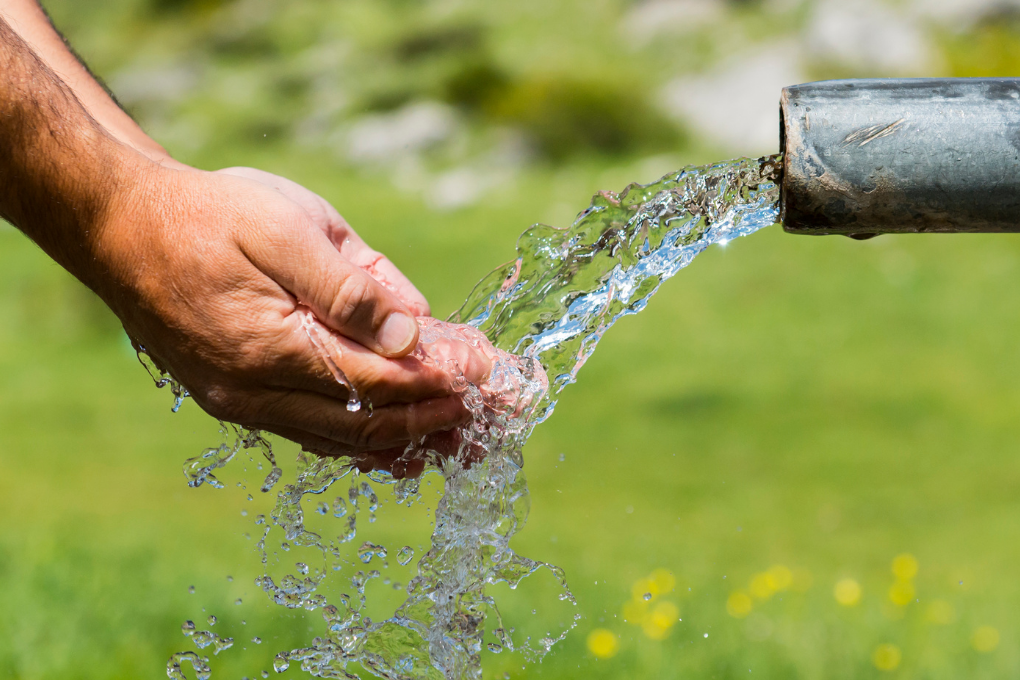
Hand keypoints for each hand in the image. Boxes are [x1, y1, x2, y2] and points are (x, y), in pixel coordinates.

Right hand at [92, 158, 491, 456]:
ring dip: (410, 437)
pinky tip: (404, 445)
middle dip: (438, 417)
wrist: (122, 228)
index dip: (441, 380)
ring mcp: (244, 404)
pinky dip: (366, 440)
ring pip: (344, 440)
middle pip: (369, 424)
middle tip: (495, 412)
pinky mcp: (239, 401)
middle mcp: (256, 393)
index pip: (380, 382)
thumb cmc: (210, 215)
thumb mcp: (287, 227)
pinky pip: (315, 435)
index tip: (490, 373)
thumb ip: (350, 286)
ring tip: (465, 435)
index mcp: (272, 348)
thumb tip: (413, 334)